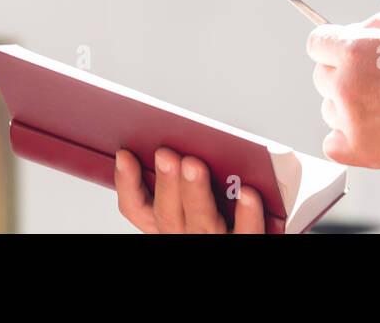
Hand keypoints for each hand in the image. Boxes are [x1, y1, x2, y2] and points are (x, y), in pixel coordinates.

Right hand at [114, 146, 265, 233]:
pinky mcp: (246, 243)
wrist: (254, 243)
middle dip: (165, 183)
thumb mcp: (197, 200)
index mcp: (173, 223)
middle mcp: (188, 236)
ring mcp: (216, 241)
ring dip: (196, 194)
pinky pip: (247, 234)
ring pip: (201, 224)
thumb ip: (186, 179)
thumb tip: (180, 137)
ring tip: (195, 165)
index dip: (128, 184)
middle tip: (166, 155)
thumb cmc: (228, 214)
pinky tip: (247, 194)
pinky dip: (246, 215)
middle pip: (168, 215)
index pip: (139, 209)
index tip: (125, 155)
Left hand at [306, 11, 379, 175]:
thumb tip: (356, 32)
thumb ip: (377, 26)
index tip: (341, 52)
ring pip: (329, 108)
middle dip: (343, 73)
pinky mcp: (361, 151)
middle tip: (375, 79)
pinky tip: (371, 128)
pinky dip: (346, 136)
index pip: (318, 43)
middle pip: (322, 76)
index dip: (333, 45)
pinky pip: (332, 142)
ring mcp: (352, 121)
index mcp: (357, 51)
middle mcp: (348, 85)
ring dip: (348, 105)